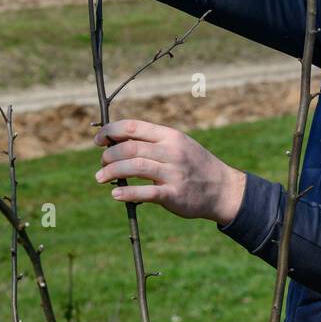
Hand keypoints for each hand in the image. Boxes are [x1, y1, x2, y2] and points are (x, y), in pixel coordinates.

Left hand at [93, 118, 246, 224]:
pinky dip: (128, 193)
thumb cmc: (193, 165)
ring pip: (135, 167)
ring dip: (112, 172)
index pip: (133, 127)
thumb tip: (117, 139)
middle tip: (101, 163)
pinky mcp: (174, 194)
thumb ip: (153, 141)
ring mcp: (173, 173)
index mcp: (170, 136)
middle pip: (130, 148)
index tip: (98, 139)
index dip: (110, 131)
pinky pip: (147, 192)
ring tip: (100, 178)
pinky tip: (115, 194)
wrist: (222, 189)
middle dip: (109, 155)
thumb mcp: (178, 144)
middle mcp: (171, 151)